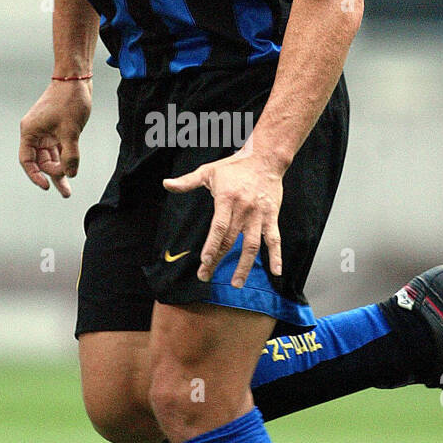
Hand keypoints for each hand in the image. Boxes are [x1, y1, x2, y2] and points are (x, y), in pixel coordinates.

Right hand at [19, 80, 91, 195]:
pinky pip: (59, 150)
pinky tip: (72, 171)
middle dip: (53, 176)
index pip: (27, 161)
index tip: (46, 186)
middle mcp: (36, 134)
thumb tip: (71, 174)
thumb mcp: (70, 131)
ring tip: (67, 191)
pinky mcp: (58, 130)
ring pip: (51, 158)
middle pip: (41, 162)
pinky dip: (66, 160)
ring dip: (60, 171)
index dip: (35, 175)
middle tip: (66, 192)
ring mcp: (47, 132)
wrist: (76, 79)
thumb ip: (70, 155)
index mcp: (30, 132)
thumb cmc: (68, 101)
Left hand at [163, 148, 283, 286]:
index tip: (205, 261)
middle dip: (217, 260)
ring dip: (244, 266)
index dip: (212, 245)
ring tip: (236, 283)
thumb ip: (187, 181)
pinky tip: (275, 271)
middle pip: (230, 240)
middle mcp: (244, 209)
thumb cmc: (234, 166)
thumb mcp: (208, 171)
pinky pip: (274, 239)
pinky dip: (276, 255)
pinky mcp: (272, 217)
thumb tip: (166, 184)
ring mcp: (259, 215)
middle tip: (205, 276)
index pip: (219, 227)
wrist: (266, 159)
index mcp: (227, 199)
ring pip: (252, 245)